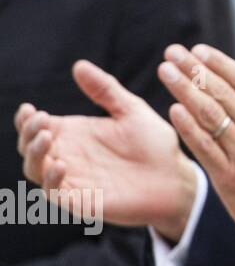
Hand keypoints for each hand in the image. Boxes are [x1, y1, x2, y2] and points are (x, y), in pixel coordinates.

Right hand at [14, 60, 195, 240]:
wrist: (176, 177)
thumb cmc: (155, 145)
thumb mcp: (131, 110)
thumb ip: (106, 90)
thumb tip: (79, 65)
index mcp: (75, 133)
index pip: (38, 125)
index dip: (27, 118)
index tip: (29, 108)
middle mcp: (68, 155)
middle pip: (30, 146)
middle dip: (28, 132)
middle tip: (40, 120)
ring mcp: (73, 179)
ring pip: (35, 169)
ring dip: (35, 153)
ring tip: (47, 137)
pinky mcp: (81, 200)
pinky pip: (56, 193)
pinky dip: (52, 179)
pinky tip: (62, 164)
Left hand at [156, 43, 234, 256]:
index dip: (219, 63)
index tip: (197, 50)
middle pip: (222, 93)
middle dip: (194, 70)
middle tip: (172, 53)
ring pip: (210, 115)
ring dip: (184, 90)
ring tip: (166, 72)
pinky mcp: (228, 177)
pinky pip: (204, 146)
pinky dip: (188, 127)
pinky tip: (174, 109)